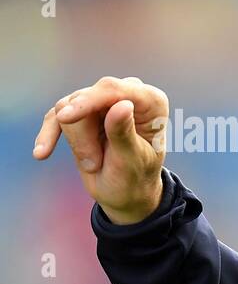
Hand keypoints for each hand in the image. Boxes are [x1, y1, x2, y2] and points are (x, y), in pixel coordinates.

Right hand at [32, 76, 169, 224]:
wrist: (125, 193)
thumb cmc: (135, 177)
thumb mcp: (132, 161)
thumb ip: (124, 134)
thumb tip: (122, 104)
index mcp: (151, 102)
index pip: (113, 89)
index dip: (88, 101)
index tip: (65, 118)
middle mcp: (127, 94)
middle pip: (85, 99)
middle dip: (84, 137)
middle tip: (94, 165)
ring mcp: (102, 100)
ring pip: (66, 108)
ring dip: (77, 143)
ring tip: (93, 165)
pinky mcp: (80, 111)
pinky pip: (54, 117)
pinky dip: (48, 135)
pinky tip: (41, 153)